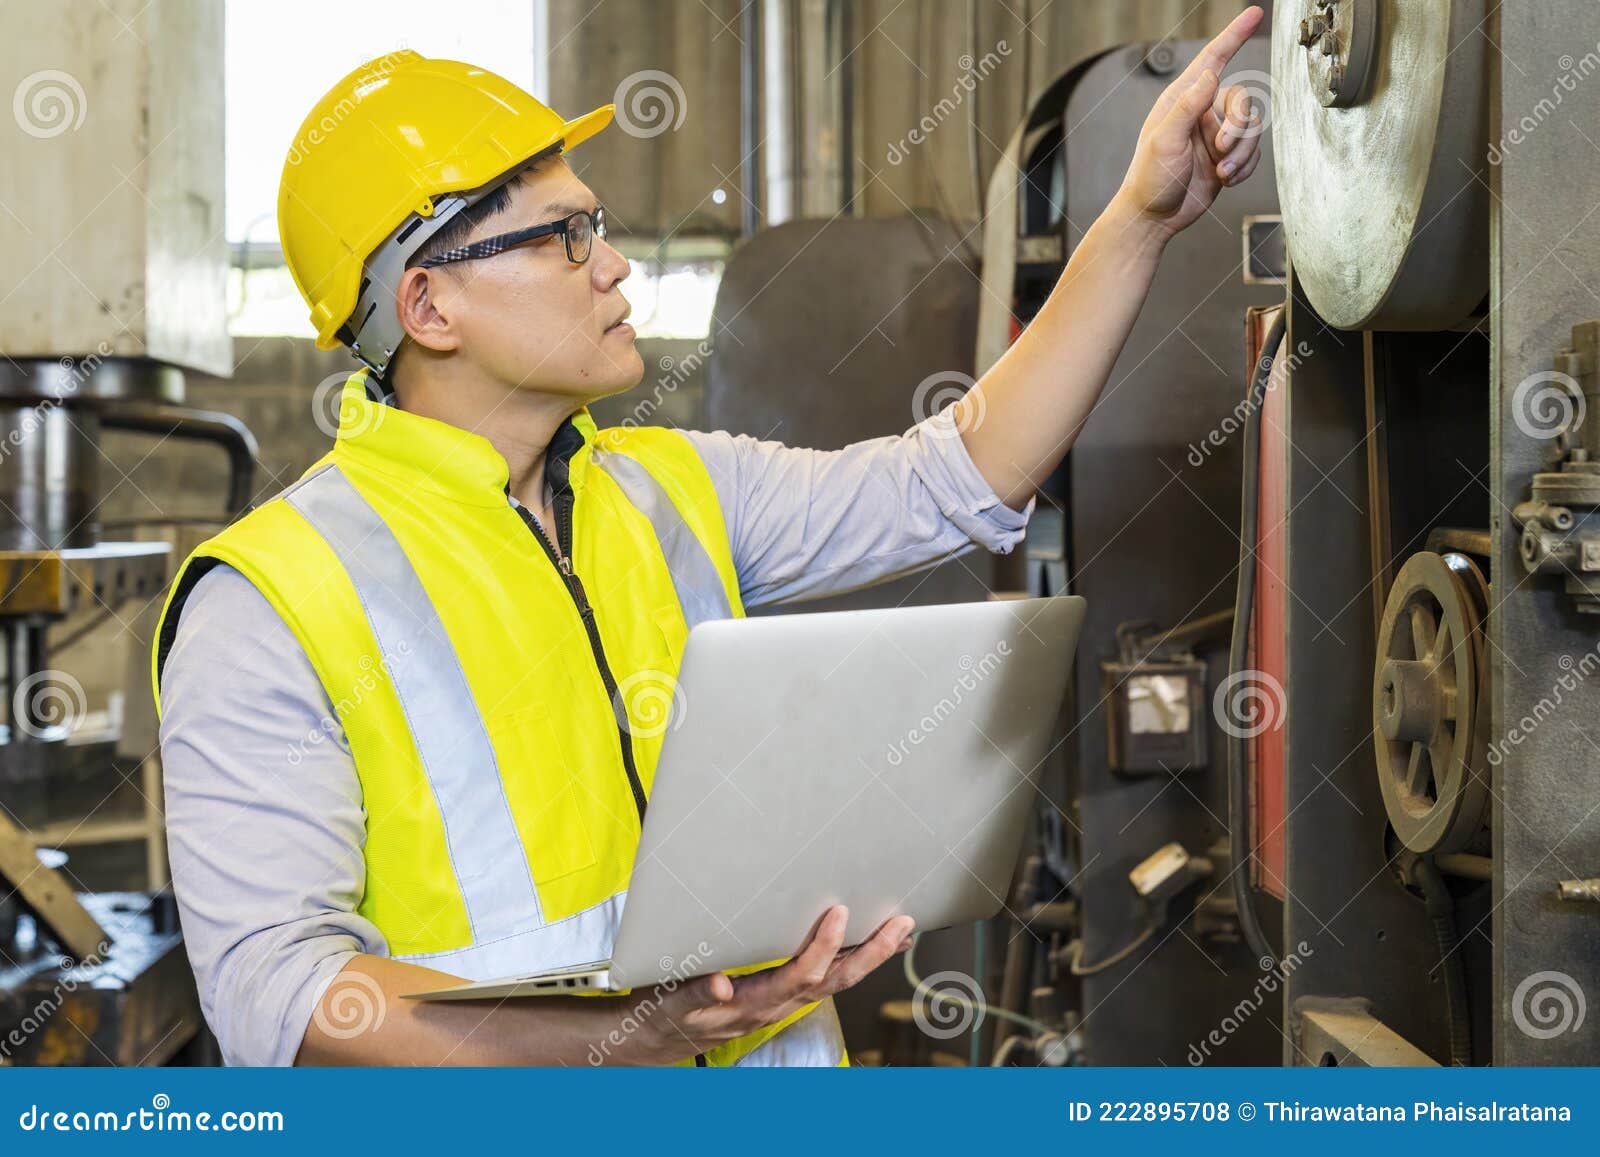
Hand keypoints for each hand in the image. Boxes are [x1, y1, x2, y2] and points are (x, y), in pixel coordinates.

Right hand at [644, 905, 913, 1059]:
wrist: (664, 1035)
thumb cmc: (668, 1011)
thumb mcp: (672, 1000)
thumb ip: (693, 992)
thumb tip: (719, 983)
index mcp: (753, 1004)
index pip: (798, 975)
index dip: (821, 947)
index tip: (839, 913)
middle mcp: (777, 1005)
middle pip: (834, 982)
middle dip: (871, 954)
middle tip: (900, 924)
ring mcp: (785, 1001)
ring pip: (838, 981)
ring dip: (872, 956)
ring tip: (902, 929)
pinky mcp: (785, 993)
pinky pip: (829, 978)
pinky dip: (856, 959)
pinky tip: (874, 943)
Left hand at [1114, 6, 1265, 238]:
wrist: (1154, 218)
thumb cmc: (1150, 180)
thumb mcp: (1164, 140)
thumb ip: (1187, 106)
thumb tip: (1209, 74)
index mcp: (1182, 101)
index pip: (1213, 59)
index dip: (1234, 35)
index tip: (1254, 14)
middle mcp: (1201, 113)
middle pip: (1243, 100)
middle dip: (1239, 128)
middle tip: (1219, 150)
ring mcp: (1215, 136)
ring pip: (1253, 128)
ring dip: (1242, 153)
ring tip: (1220, 172)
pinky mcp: (1226, 157)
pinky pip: (1253, 152)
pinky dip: (1245, 166)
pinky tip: (1226, 179)